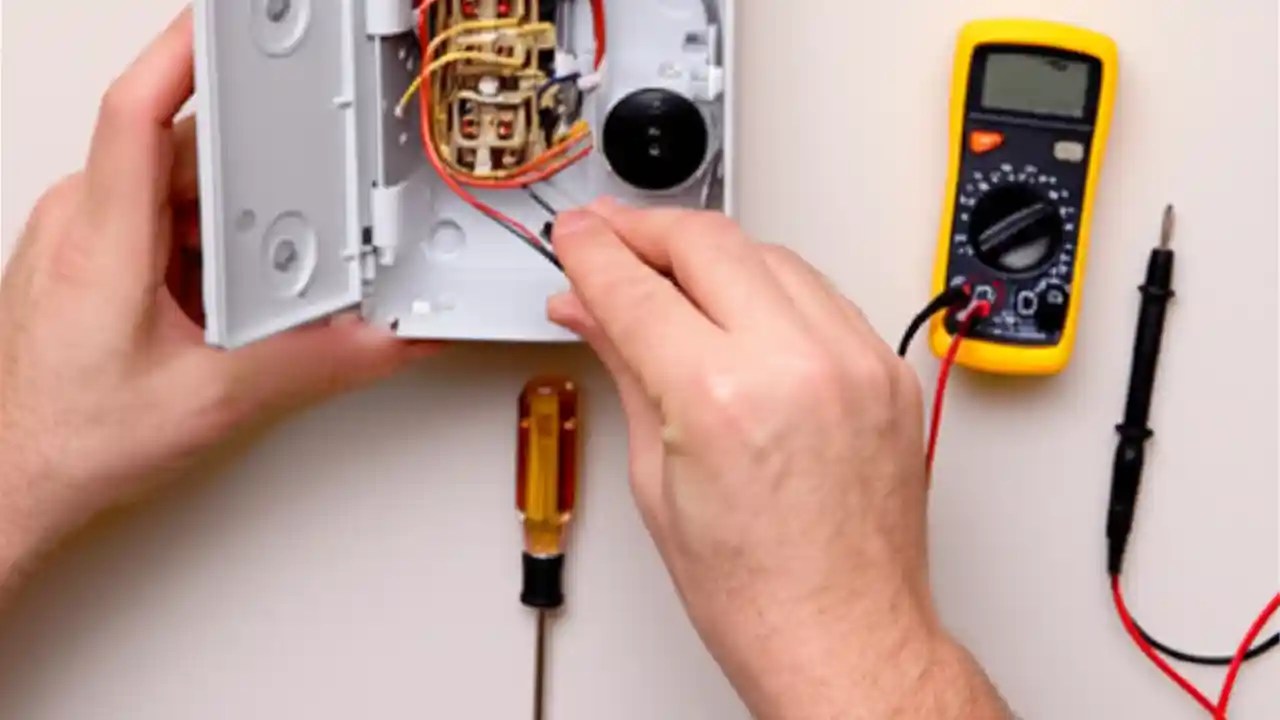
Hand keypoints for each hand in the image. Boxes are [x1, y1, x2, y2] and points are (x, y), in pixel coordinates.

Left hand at [0, 9, 439, 587]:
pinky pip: (159, 215)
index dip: (184, 54)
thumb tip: (385, 339)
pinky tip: (225, 297)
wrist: (15, 482)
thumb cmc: (72, 442)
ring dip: (231, 222)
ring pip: (174, 185)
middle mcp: (81, 221)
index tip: (229, 24)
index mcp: (102, 242)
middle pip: (180, 151)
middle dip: (253, 181)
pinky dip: (206, 244)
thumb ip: (318, 364)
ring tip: (258, 282)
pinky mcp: (89, 254)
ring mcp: (80, 235)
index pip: (135, 111)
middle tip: (300, 214)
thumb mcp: (215, 402)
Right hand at [549, 200, 1006, 718]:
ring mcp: (855, 363)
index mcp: (723, 398)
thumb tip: (592, 313)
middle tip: (611, 235)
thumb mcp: (656, 479)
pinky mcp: (887, 371)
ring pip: (772, 253)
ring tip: (670, 270)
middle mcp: (798, 365)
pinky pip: (821, 294)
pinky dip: (772, 285)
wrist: (843, 634)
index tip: (575, 238)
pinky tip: (740, 301)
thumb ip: (626, 369)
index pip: (636, 286)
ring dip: (711, 250)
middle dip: (647, 228)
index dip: (591, 251)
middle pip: (709, 241)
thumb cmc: (756, 590)